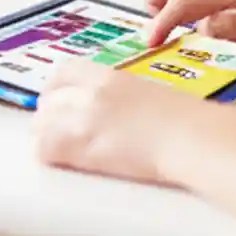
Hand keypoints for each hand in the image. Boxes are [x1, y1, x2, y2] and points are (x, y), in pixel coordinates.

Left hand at [34, 60, 207, 184]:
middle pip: (47, 100)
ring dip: (50, 138)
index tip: (58, 103)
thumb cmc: (189, 122)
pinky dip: (53, 157)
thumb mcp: (150, 95)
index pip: (63, 73)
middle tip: (60, 134)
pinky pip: (45, 149)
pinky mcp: (82, 144)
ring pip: (41, 124)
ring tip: (66, 152)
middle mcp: (91, 91)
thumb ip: (122, 99)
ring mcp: (84, 116)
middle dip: (50, 117)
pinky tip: (68, 163)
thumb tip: (113, 114)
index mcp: (110, 75)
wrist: (193, 139)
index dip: (55, 90)